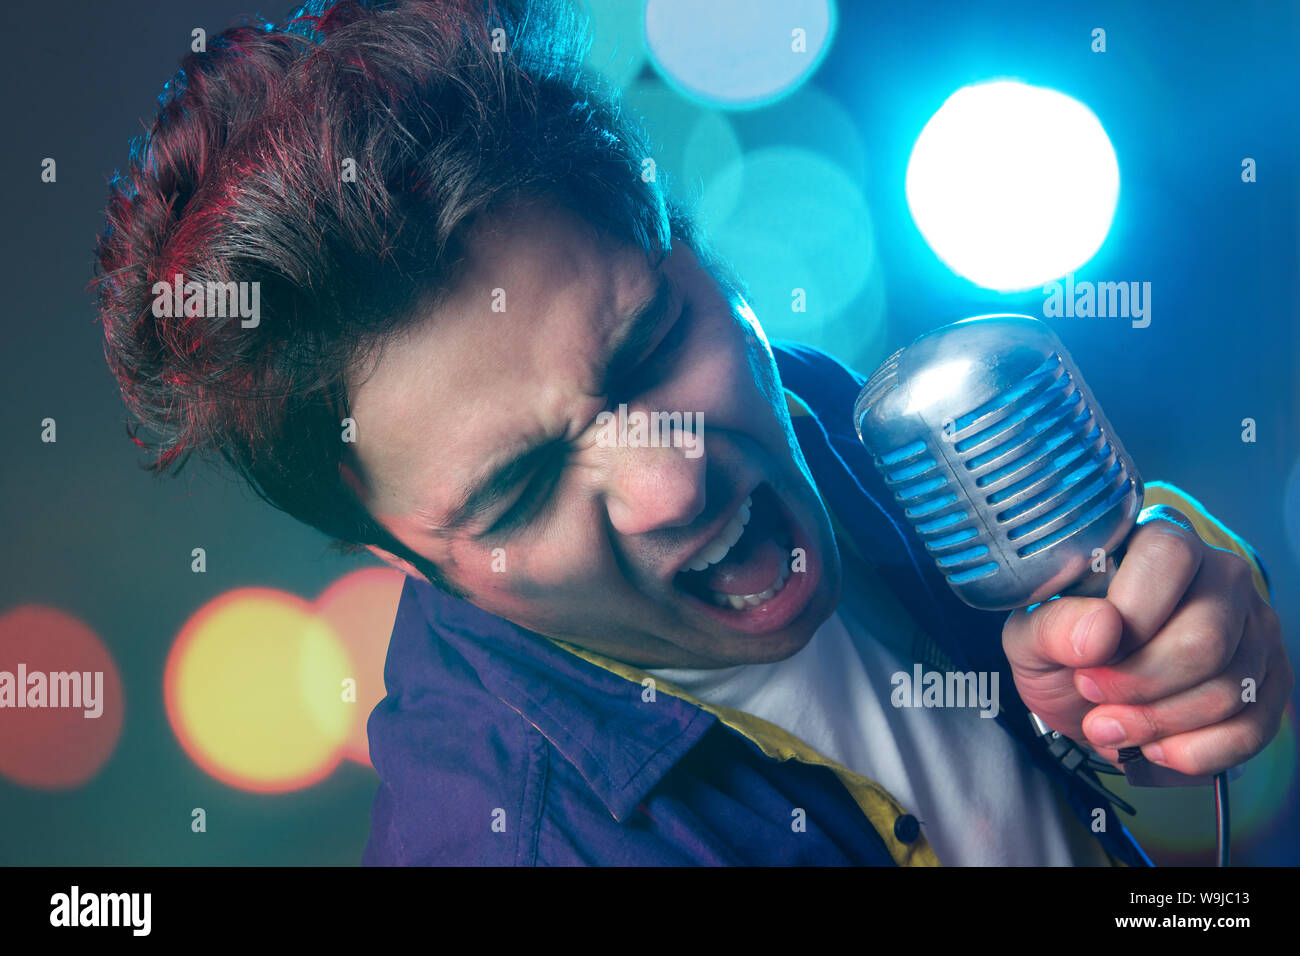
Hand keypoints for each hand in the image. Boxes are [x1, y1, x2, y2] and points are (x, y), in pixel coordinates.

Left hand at [1001, 505, 1292, 780]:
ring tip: (1114, 724)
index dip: (1131, 617)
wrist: (1090, 704)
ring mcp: (1253, 626)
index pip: (1169, 558)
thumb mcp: (1029, 639)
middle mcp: (1219, 575)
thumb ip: (1052, 627)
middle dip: (1141, 686)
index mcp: (1156, 542)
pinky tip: (1157, 747)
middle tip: (1095, 697)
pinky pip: (1253, 727)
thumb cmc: (1063, 655)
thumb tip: (1102, 630)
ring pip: (1229, 687)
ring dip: (1160, 724)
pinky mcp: (1270, 678)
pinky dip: (1195, 752)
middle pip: (1206, 637)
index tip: (1089, 658)